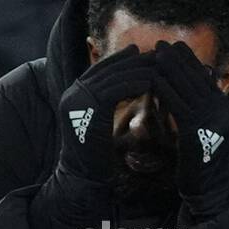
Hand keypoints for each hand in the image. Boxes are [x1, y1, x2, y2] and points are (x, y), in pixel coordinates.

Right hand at [58, 46, 157, 182]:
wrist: (83, 176)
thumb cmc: (95, 155)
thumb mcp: (99, 121)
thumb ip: (106, 102)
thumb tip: (128, 87)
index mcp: (73, 94)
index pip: (99, 68)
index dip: (119, 59)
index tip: (138, 52)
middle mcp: (73, 93)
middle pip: (107, 68)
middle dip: (132, 61)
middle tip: (153, 55)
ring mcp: (78, 99)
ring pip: (113, 76)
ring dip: (137, 70)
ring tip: (156, 67)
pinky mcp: (89, 108)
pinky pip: (115, 89)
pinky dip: (134, 84)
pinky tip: (149, 83)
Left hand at [152, 40, 228, 217]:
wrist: (209, 187)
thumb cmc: (201, 158)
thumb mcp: (204, 127)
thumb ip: (201, 104)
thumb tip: (200, 78)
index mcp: (223, 107)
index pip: (205, 76)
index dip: (189, 60)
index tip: (175, 45)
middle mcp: (221, 110)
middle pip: (196, 77)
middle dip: (178, 59)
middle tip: (162, 43)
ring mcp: (211, 120)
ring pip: (187, 88)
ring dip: (170, 69)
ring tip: (156, 54)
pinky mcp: (196, 131)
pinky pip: (178, 104)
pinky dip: (165, 90)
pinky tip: (153, 80)